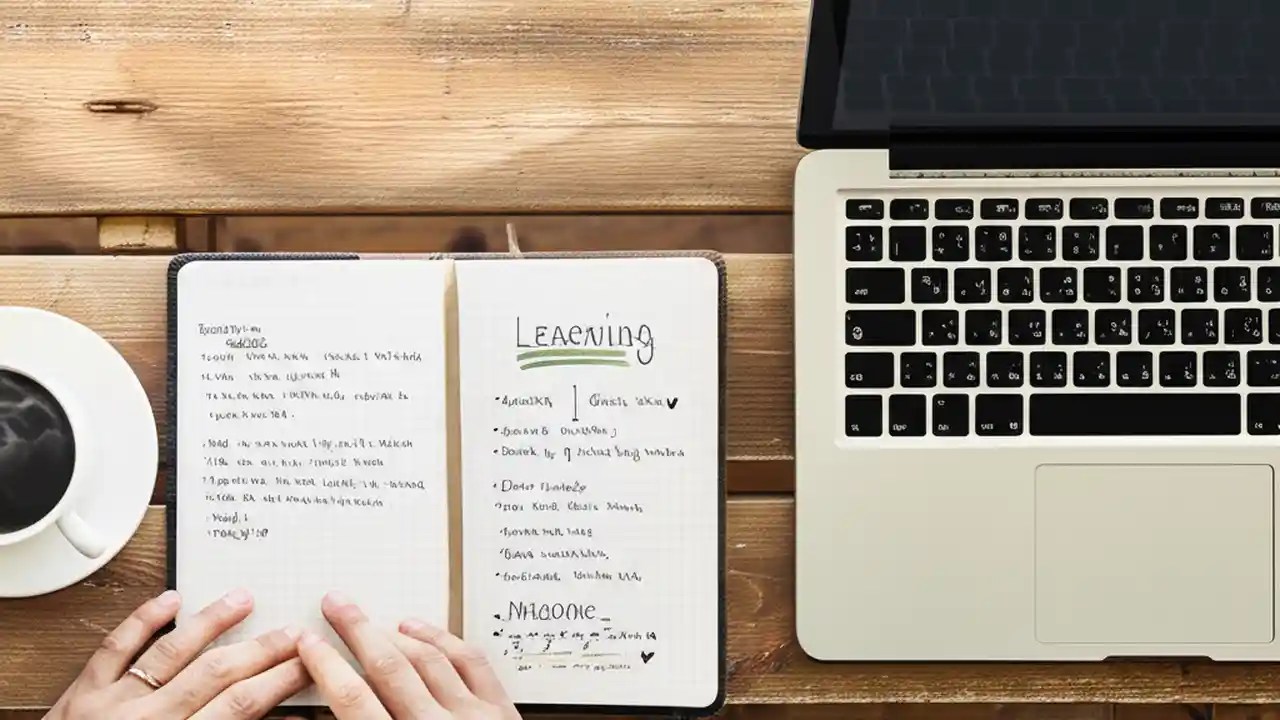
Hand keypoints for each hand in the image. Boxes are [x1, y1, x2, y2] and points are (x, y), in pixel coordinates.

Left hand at [46, 588, 310, 719]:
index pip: (240, 706)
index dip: (279, 679)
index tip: (306, 662)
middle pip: (216, 674)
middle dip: (261, 650)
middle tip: (291, 632)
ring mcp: (112, 704)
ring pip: (172, 651)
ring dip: (212, 623)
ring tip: (243, 600)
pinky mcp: (82, 693)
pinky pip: (115, 647)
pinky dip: (143, 619)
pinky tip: (170, 599)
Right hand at [296, 592, 520, 719]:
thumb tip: (326, 712)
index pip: (351, 699)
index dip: (325, 665)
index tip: (306, 641)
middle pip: (388, 667)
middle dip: (357, 630)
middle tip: (335, 604)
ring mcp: (473, 719)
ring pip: (428, 658)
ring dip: (394, 632)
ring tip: (369, 616)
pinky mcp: (502, 714)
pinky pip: (470, 661)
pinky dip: (441, 639)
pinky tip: (419, 629)